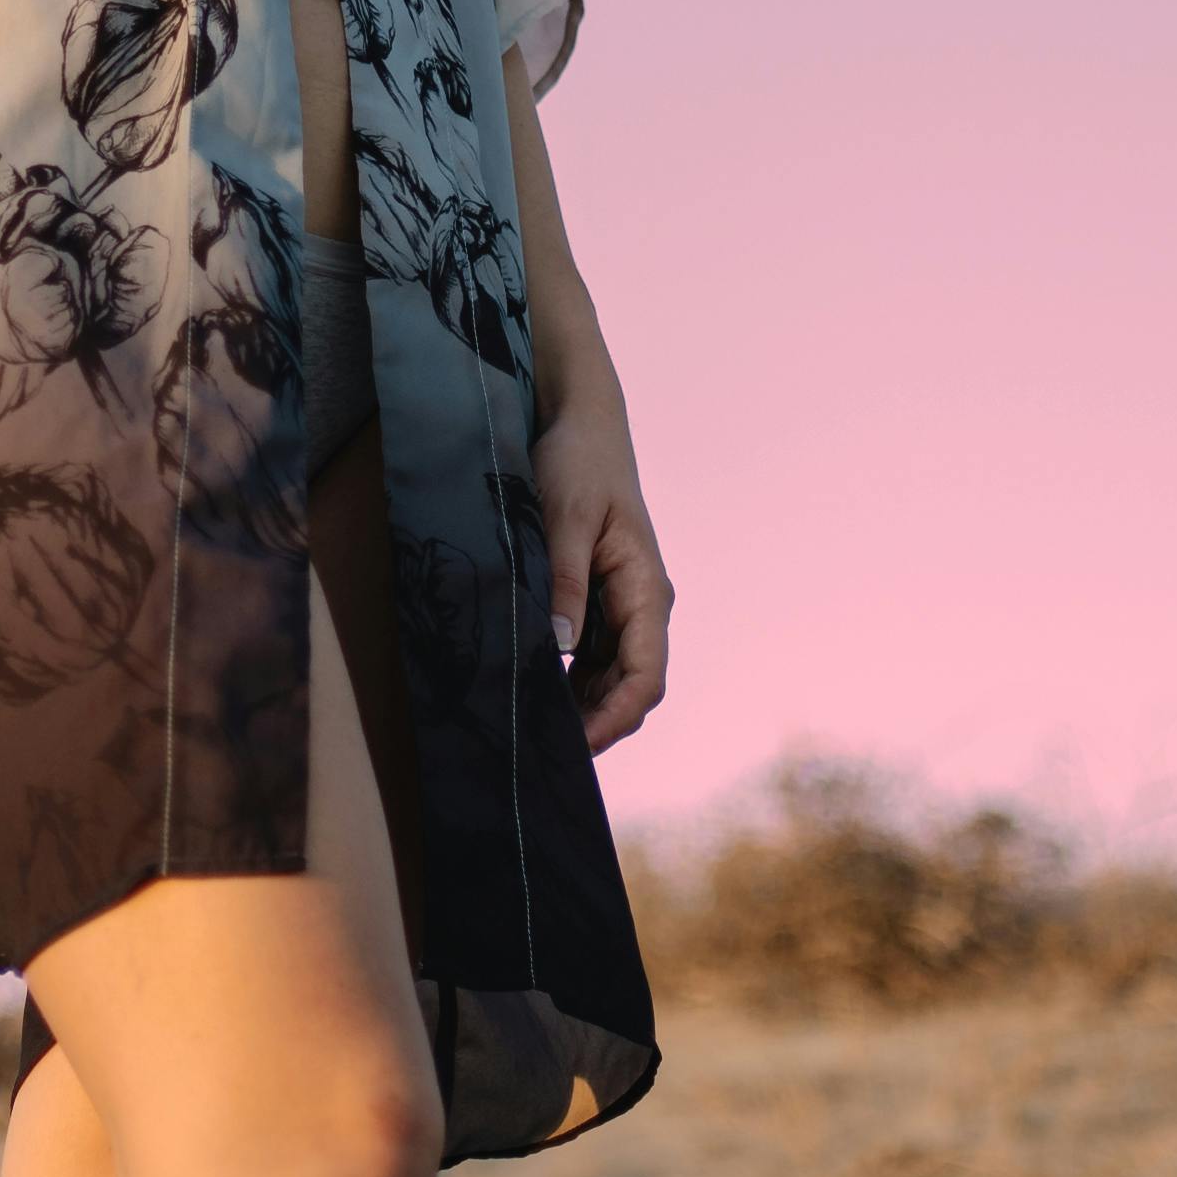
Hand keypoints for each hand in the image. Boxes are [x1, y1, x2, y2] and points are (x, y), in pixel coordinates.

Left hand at [533, 363, 670, 747]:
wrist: (581, 423)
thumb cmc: (577, 463)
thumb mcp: (564, 518)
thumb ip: (562, 584)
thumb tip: (560, 651)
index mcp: (646, 590)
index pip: (645, 677)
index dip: (614, 719)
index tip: (575, 747)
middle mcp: (642, 606)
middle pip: (629, 688)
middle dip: (593, 725)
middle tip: (539, 754)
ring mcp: (621, 607)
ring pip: (609, 679)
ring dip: (578, 708)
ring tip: (530, 732)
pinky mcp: (597, 601)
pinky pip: (590, 658)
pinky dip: (567, 682)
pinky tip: (531, 694)